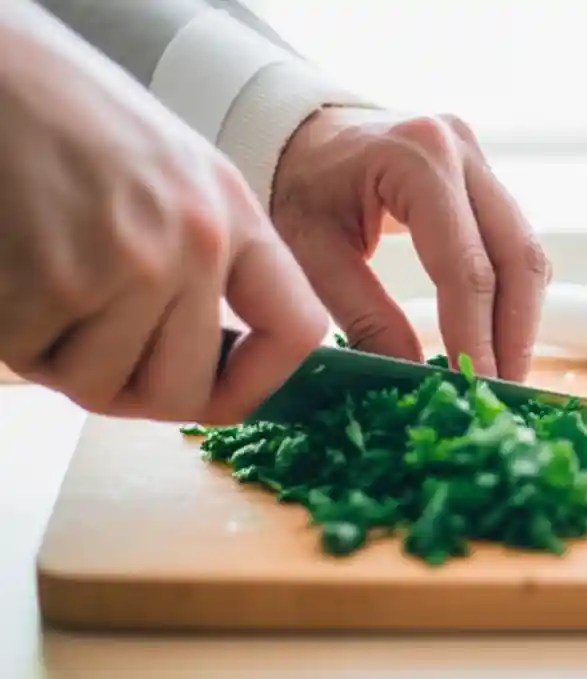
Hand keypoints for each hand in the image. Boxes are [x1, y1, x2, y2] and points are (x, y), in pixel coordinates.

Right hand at [0, 4, 327, 423]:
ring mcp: (122, 268)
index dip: (260, 386)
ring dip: (64, 356)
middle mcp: (192, 244)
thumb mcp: (174, 170)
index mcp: (231, 214)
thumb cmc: (68, 114)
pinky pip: (36, 361)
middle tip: (96, 348)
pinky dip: (15, 334)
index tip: (224, 394)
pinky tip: (11, 268)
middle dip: (136, 389)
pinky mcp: (46, 286)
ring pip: (101, 385)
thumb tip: (224, 362)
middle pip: (186, 391)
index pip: (296, 333)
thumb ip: (208, 256)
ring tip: (43, 278)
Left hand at [271, 107, 550, 380]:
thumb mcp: (313, 254)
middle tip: (502, 393)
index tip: (476, 388)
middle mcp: (462, 150)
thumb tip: (415, 378)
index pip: (465, 266)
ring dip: (521, 319)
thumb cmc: (299, 188)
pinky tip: (496, 338)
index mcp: (416, 159)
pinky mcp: (489, 179)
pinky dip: (512, 297)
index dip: (475, 335)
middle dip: (514, 334)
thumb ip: (364, 316)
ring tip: (502, 374)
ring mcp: (482, 160)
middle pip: (516, 256)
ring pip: (527, 253)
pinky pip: (516, 246)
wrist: (303, 134)